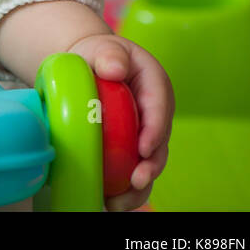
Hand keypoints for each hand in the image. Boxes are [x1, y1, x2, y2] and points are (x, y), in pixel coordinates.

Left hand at [66, 32, 172, 211]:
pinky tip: (109, 200)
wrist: (89, 65)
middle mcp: (156, 111)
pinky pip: (134, 168)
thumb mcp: (103, 47)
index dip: (154, 130)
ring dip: (139, 186)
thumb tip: (114, 68)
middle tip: (136, 181)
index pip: (159, 106)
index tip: (143, 149)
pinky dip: (124, 187)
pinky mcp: (133, 146)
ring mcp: (146, 131)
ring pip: (149, 162)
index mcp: (154, 83)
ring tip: (119, 202)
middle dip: (151, 166)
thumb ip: (110, 53)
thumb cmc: (98, 55)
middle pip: (159, 142)